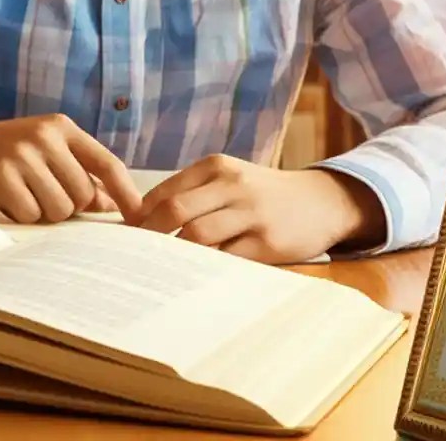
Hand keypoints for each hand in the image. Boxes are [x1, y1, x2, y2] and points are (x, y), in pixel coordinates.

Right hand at [0, 115, 140, 222]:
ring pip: (60, 209)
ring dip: (41, 214)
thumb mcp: (37, 154)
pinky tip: (0, 200)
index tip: (140, 219)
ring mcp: (23, 154)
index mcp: (60, 126)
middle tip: (34, 196)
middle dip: (65, 208)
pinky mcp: (2, 177)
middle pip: (83, 196)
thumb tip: (112, 205)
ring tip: (16, 195)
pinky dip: (18, 217)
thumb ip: (74, 172)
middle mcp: (45, 136)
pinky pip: (31, 216)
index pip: (107, 163)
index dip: (126, 194)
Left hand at [133, 155, 384, 263]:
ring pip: (197, 236)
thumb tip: (141, 222)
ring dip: (174, 255)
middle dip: (148, 237)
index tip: (124, 238)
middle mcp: (233, 185)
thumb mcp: (231, 179)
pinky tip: (192, 278)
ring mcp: (251, 213)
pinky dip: (204, 268)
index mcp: (217, 167)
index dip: (139, 217)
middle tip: (132, 258)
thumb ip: (193, 194)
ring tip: (158, 270)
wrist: (321, 202)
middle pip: (175, 211)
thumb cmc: (264, 194)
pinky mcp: (267, 241)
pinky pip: (226, 258)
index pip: (164, 192)